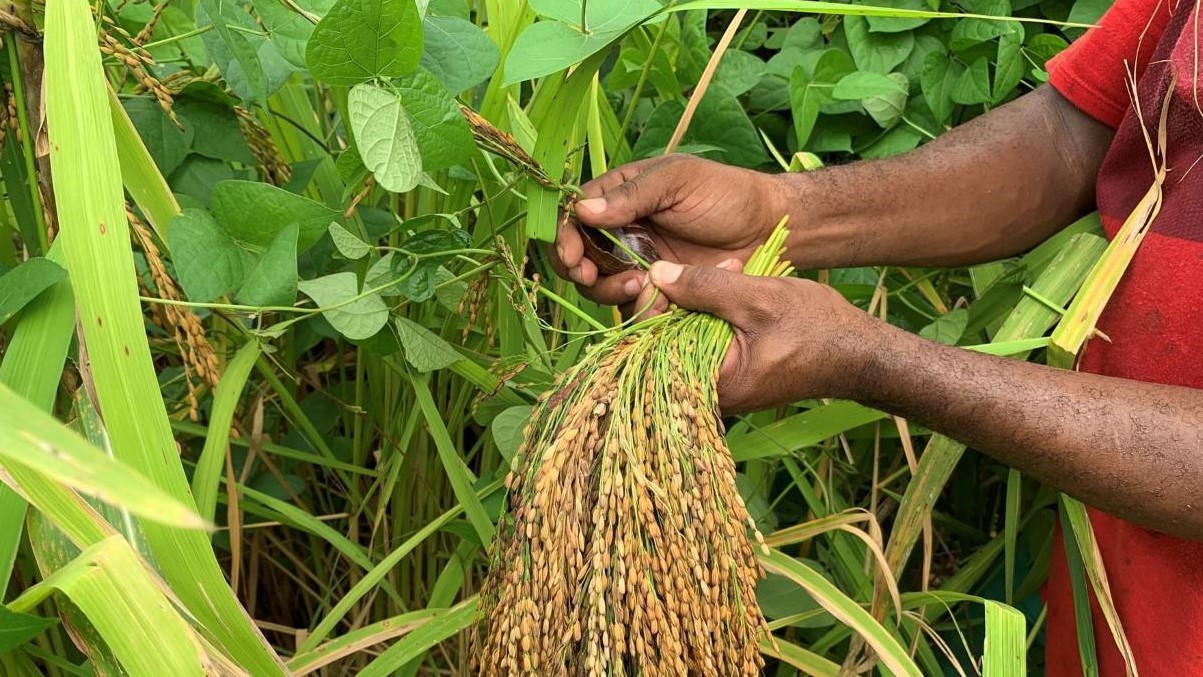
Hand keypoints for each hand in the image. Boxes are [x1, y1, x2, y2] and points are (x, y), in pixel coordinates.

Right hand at [550, 155, 784, 315]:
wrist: (767, 228)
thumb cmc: (724, 193)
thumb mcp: (676, 180)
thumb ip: (631, 194)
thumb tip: (583, 210)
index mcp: (620, 196)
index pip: (574, 217)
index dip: (565, 238)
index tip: (573, 256)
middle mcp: (622, 231)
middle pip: (579, 257)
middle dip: (579, 270)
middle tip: (591, 277)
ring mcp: (639, 263)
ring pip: (601, 286)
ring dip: (608, 290)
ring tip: (636, 284)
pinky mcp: (659, 291)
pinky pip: (633, 306)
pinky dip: (637, 308)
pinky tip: (657, 298)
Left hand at [648, 260, 877, 412]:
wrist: (858, 354)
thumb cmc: (816, 330)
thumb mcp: (758, 299)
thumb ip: (705, 287)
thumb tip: (656, 274)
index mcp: (709, 384)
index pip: (652, 347)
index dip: (651, 306)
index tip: (662, 273)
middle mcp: (706, 391)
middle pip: (664, 340)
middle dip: (680, 295)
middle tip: (712, 268)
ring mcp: (718, 382)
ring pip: (685, 333)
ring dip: (700, 298)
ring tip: (733, 269)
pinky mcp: (728, 370)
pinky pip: (704, 337)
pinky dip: (714, 309)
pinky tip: (735, 283)